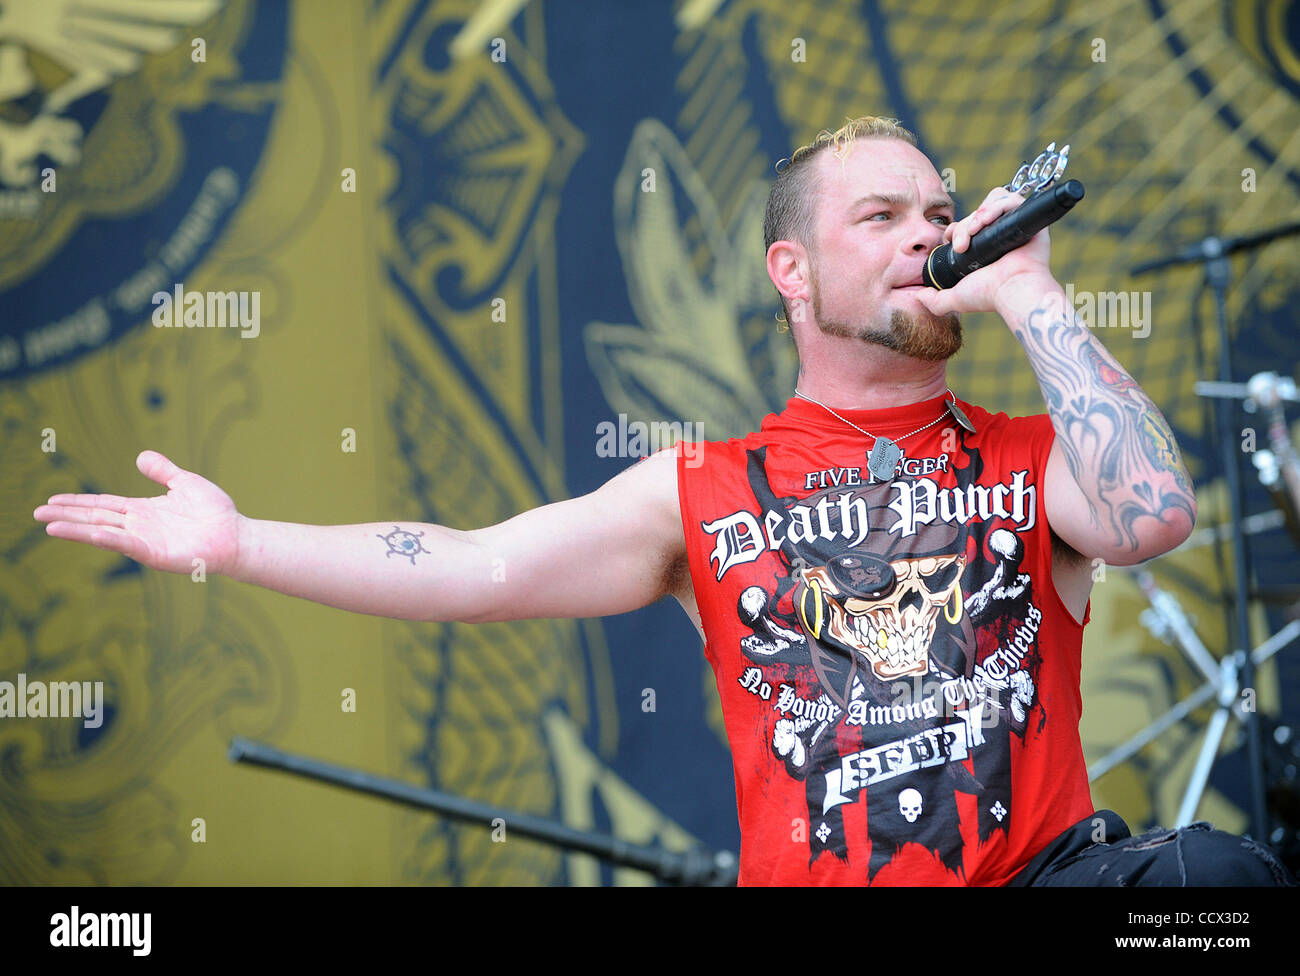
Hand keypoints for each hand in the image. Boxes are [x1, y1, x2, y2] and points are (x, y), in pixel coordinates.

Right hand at [34, 450, 242, 575]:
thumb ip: (163, 470)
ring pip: (102, 532)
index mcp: (143, 511)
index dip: (77, 502)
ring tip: (48, 526)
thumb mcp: (185, 483)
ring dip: (75, 529)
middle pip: (94, 518)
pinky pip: (125, 544)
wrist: (235, 535)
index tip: (52, 500)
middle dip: (66, 515)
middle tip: (36, 513)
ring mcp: (145, 541)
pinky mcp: (155, 553)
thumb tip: (140, 456)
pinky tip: (85, 533)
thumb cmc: (215, 512)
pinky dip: (105, 538)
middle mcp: (139, 526)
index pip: (102, 505)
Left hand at [912, 185, 1054, 317]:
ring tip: (976, 229)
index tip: (951, 240)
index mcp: (985, 249)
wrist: (1013, 290)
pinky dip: (997, 205)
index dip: (956, 229)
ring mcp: (1015, 227)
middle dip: (964, 225)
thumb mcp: (956, 298)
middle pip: (976, 214)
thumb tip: (919, 296)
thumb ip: (935, 300)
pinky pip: (1012, 199)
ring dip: (979, 213)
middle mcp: (1000, 236)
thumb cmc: (989, 295)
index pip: (967, 225)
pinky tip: (988, 220)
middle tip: (963, 243)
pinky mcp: (1029, 220)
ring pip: (992, 203)